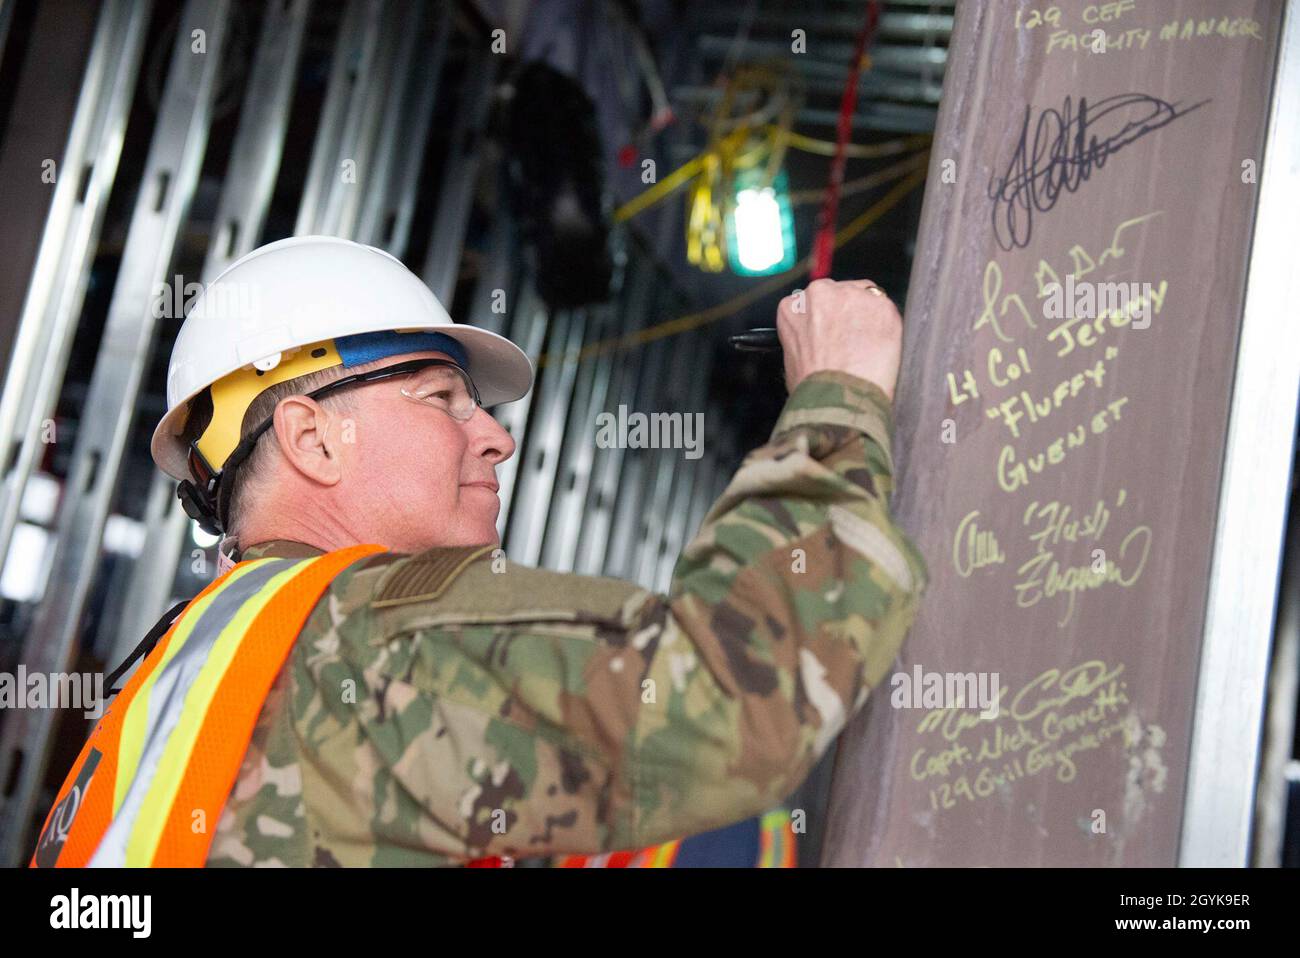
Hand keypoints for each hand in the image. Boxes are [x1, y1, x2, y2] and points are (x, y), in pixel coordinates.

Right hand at [776, 278, 902, 400]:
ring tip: (868, 348)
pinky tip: (881, 348)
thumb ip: (805, 336)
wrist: (838, 398)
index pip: (815, 300)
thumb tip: (818, 340)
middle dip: (849, 313)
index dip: (828, 317)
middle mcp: (821, 293)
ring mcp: (853, 296)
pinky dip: (887, 327)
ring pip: (866, 297)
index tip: (834, 331)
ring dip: (869, 318)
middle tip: (853, 341)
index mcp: (794, 306)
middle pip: (841, 292)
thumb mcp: (792, 358)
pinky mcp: (882, 306)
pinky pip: (887, 311)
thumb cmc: (813, 387)